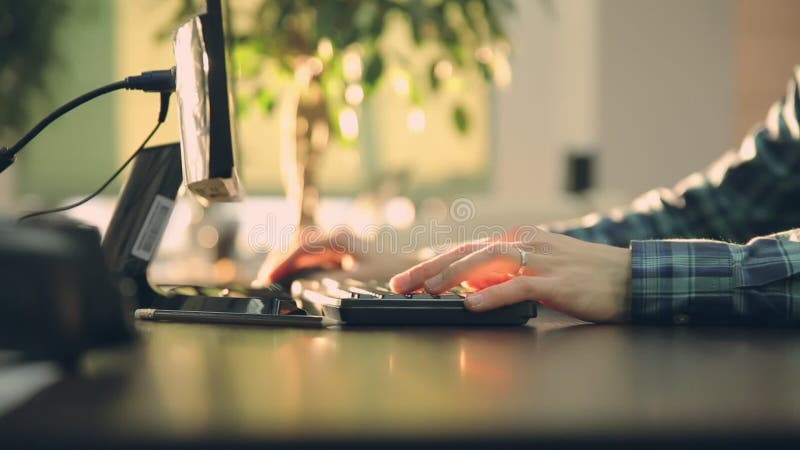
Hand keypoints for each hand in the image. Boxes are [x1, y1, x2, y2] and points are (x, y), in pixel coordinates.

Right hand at [254, 228, 416, 285]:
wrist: (411, 270)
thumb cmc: (391, 272)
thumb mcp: (359, 280)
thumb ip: (330, 282)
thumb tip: (301, 286)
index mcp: (339, 239)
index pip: (301, 246)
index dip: (283, 262)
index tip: (269, 277)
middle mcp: (335, 238)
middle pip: (296, 244)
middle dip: (278, 261)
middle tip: (263, 280)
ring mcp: (336, 245)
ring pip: (302, 250)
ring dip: (285, 263)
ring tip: (270, 279)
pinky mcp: (338, 254)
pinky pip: (310, 257)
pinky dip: (296, 266)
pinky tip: (287, 277)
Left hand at [389, 228, 631, 322]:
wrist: (630, 277)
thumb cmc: (583, 276)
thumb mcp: (537, 267)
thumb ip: (504, 274)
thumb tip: (468, 288)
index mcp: (517, 239)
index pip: (465, 249)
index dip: (432, 263)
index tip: (406, 279)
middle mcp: (524, 243)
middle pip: (466, 253)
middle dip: (430, 269)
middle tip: (401, 284)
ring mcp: (540, 259)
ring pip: (486, 263)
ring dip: (452, 277)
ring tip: (427, 290)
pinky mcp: (555, 281)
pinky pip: (517, 286)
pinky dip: (492, 294)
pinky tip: (471, 304)